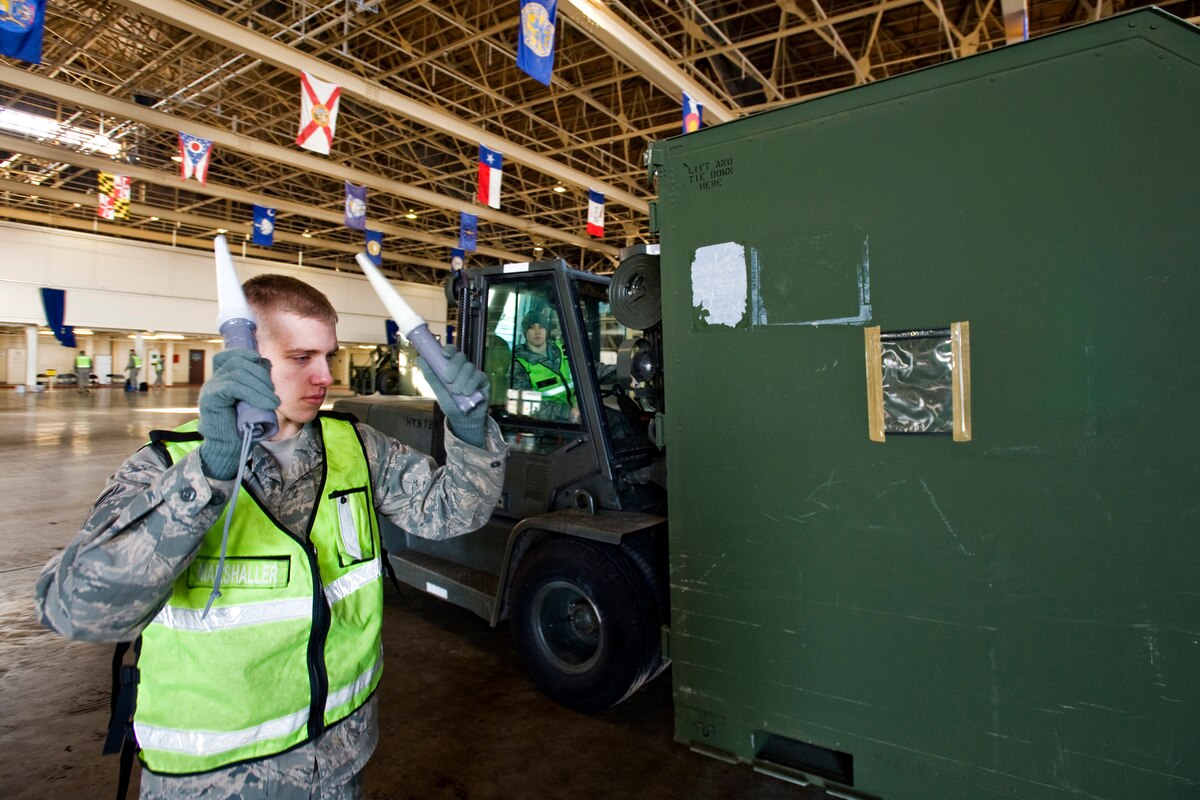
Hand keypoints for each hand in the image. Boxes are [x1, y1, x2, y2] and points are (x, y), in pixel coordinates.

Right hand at [198, 349, 278, 478]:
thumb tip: (267, 363)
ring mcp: (210, 388)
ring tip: (274, 401)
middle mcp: (214, 380)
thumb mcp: (252, 400)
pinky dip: (254, 393)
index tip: (266, 367)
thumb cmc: (243, 426)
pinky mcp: (211, 399)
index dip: (249, 356)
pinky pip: (233, 386)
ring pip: (238, 373)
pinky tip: (267, 404)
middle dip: (261, 374)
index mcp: (222, 379)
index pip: (231, 355)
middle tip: (273, 392)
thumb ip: (255, 382)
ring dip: (261, 386)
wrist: (228, 448)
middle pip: (237, 361)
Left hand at [416, 344, 488, 447]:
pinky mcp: (483, 381)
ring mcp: (473, 373)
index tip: (444, 354)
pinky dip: (471, 384)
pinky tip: (466, 392)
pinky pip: (478, 376)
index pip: (452, 351)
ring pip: (469, 367)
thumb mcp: (438, 391)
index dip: (449, 349)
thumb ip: (430, 376)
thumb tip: (419, 359)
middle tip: (448, 379)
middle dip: (454, 366)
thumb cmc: (450, 404)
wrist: (463, 419)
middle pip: (461, 357)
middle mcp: (463, 368)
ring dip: (462, 379)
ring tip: (457, 392)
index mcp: (451, 367)